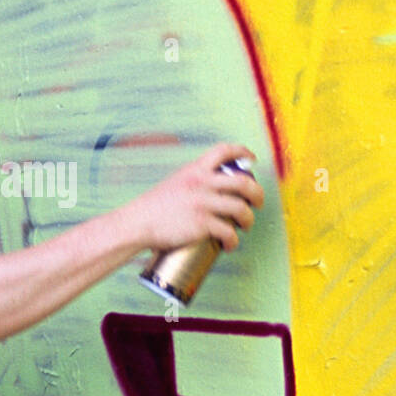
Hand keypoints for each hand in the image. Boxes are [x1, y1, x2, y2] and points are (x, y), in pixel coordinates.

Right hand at [115, 143, 264, 252]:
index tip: (251, 159)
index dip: (242, 151)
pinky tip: (230, 245)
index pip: (224, 151)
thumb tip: (212, 193)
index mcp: (195, 169)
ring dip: (249, 219)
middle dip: (257, 193)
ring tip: (245, 225)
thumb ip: (193, 183)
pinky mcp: (202, 224)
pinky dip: (234, 241)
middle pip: (243, 182)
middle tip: (257, 202)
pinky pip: (229, 232)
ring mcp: (203, 203)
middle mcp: (202, 183)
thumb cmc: (153, 207)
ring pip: (241, 208)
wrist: (137, 223)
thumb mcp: (175, 183)